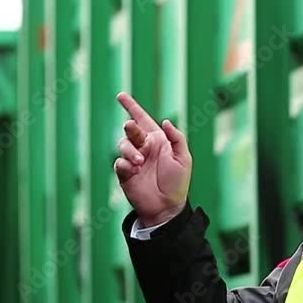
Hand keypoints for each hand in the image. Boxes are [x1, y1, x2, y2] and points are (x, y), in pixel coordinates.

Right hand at [114, 92, 192, 226]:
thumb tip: (166, 121)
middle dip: (130, 127)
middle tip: (131, 128)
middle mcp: (143, 147)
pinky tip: (133, 170)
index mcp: (158, 140)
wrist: (167, 207)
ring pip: (122, 144)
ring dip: (129, 150)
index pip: (142, 119)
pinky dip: (124, 164)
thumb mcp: (183, 158)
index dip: (132, 107)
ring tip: (139, 162)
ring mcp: (133, 160)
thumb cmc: (177, 182)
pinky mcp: (125, 173)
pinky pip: (119, 163)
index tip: (120, 96)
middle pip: (130, 129)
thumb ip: (176, 138)